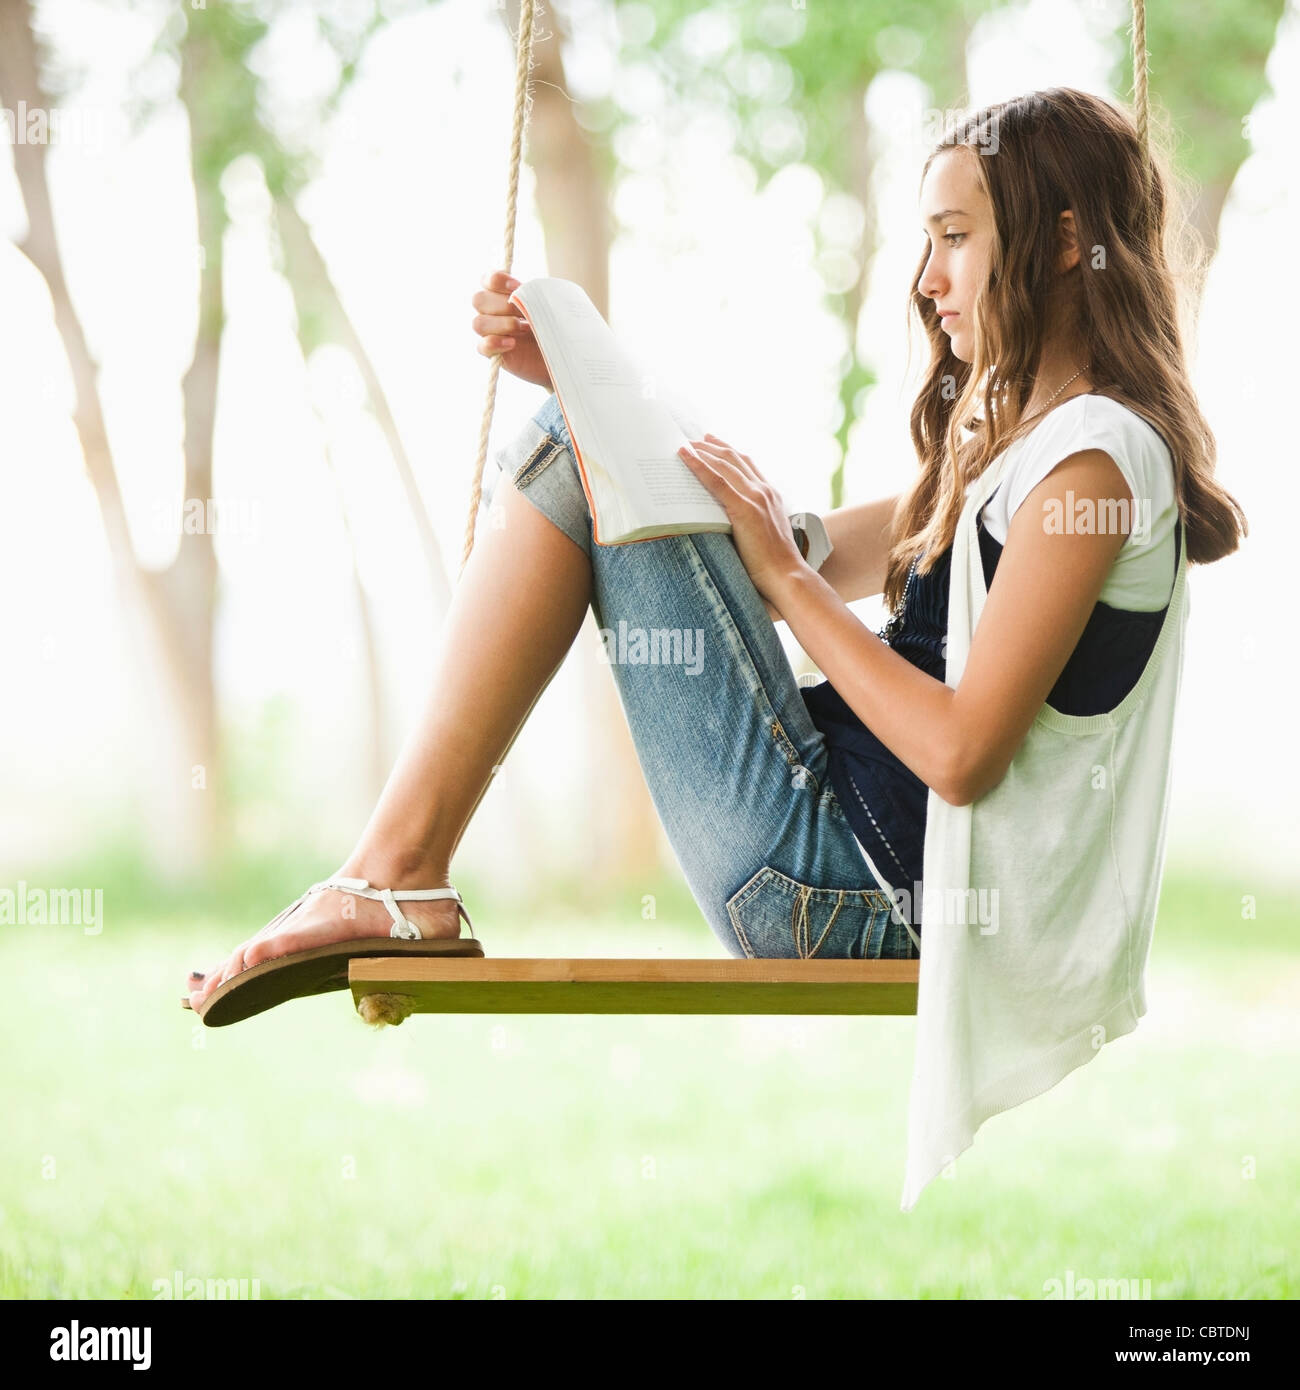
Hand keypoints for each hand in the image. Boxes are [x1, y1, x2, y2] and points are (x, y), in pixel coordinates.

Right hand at [471, 269, 552, 390]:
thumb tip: (526, 290)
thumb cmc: (556, 323)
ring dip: (502, 324)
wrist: (563, 353)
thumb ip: (538, 293)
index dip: (497, 280)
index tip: (517, 286)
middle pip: (478, 300)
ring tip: (525, 329)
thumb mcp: (553, 304)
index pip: (488, 279)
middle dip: (501, 304)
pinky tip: (512, 343)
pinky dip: (494, 343)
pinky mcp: (494, 353)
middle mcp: (492, 311)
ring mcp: (491, 332)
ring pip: (478, 323)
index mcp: (503, 293)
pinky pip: (482, 346)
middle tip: (524, 312)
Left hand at [678, 433, 808, 605]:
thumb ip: (751, 521)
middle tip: (694, 440)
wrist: (786, 576)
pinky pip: (716, 481)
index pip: (747, 465)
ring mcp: (755, 497)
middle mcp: (764, 491)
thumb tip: (729, 523)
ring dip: (703, 452)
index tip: (713, 443)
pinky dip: (698, 466)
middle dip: (713, 446)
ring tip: (685, 445)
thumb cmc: (774, 565)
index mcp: (771, 495)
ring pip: (724, 465)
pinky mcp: (744, 509)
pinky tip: (684, 457)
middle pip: (735, 459)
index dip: (729, 452)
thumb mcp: (765, 534)